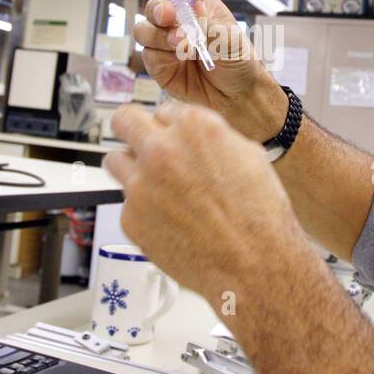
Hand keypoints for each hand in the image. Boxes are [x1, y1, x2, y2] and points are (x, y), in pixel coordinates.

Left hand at [103, 100, 308, 305]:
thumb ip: (210, 137)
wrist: (254, 262)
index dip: (171, 128)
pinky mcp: (131, 218)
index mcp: (193, 126)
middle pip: (124, 120)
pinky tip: (169, 223)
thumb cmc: (258, 213)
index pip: (163, 111)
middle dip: (132, 129)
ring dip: (130, 168)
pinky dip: (143, 211)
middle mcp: (161, 150)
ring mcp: (141, 185)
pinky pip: (127, 203)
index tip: (174, 141)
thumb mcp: (246, 154)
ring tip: (152, 186)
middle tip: (138, 142)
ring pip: (115, 160)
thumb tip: (192, 135)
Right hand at [127, 0, 284, 140]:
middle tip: (172, 18)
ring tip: (183, 46)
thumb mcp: (228, 37)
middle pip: (152, 4)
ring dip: (160, 36)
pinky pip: (146, 55)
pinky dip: (160, 57)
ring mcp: (166, 43)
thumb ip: (203, 24)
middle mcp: (178, 20)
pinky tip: (179, 61)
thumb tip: (183, 16)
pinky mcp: (160, 66)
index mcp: (196, 1)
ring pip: (143, 30)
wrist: (240, 99)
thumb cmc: (241, 62)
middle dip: (159, 10)